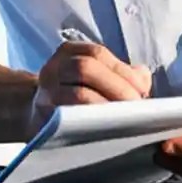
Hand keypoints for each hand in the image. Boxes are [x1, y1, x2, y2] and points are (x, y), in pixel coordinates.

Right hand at [25, 42, 151, 139]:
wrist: (37, 115)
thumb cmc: (75, 94)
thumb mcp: (96, 76)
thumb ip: (121, 73)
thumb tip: (143, 77)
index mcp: (69, 52)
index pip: (97, 54)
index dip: (123, 71)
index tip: (143, 91)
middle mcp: (53, 68)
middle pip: (85, 68)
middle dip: (118, 87)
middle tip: (137, 107)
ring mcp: (45, 93)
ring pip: (78, 94)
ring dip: (107, 107)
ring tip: (126, 119)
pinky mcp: (43, 119)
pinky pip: (69, 121)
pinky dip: (92, 124)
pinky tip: (107, 130)